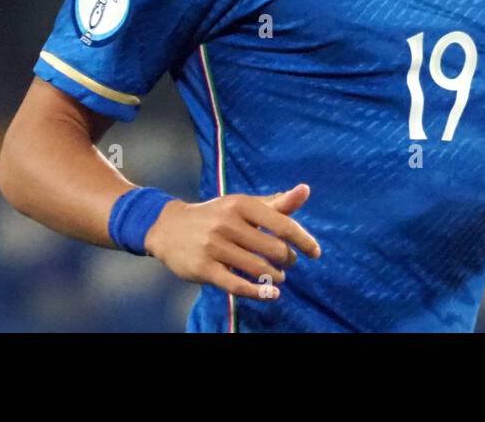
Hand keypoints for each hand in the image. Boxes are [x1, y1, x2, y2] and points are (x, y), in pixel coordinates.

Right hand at [143, 183, 321, 298]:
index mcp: (241, 204)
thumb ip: (276, 202)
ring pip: (258, 268)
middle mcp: (228, 223)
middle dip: (287, 259)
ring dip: (275, 276)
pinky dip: (259, 292)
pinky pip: (237, 285)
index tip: (315, 253)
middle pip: (273, 248)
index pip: (282, 223)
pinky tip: (271, 294)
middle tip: (288, 263)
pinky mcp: (203, 269)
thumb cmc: (215, 215)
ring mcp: (214, 247)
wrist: (168, 227)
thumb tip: (306, 190)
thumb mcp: (243, 205)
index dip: (303, 240)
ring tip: (279, 277)